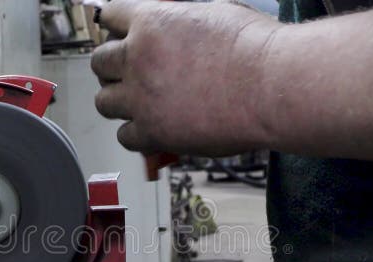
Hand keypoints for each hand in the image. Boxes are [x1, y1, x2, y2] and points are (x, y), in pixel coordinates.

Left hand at [91, 0, 280, 156]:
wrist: (273, 86)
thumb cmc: (255, 49)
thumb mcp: (213, 13)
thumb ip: (180, 23)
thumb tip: (174, 28)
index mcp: (152, 22)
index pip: (110, 17)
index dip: (116, 27)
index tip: (120, 36)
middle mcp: (138, 58)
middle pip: (99, 63)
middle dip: (113, 68)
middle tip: (129, 74)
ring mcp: (142, 98)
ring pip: (103, 102)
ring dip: (119, 102)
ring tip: (138, 104)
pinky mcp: (154, 132)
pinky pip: (124, 136)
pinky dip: (136, 134)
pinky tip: (152, 128)